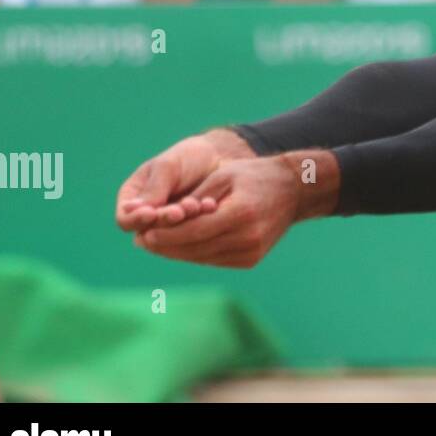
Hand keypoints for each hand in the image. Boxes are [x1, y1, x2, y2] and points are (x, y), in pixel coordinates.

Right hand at [116, 128, 254, 231]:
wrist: (219, 159)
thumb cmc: (188, 158)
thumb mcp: (167, 166)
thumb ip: (153, 189)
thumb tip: (131, 210)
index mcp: (132, 199)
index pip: (125, 219)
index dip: (136, 220)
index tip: (151, 213)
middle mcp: (147, 216)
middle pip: (147, 232)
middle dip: (164, 221)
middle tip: (179, 211)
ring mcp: (168, 226)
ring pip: (169, 237)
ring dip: (182, 223)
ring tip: (196, 205)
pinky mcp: (190, 231)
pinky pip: (190, 235)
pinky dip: (199, 222)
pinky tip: (209, 206)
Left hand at [133, 151, 338, 267]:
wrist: (294, 190)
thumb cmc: (254, 176)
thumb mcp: (224, 175)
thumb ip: (196, 197)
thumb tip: (163, 219)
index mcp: (241, 214)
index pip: (193, 232)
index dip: (164, 235)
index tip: (141, 233)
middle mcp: (247, 238)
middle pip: (194, 249)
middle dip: (164, 246)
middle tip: (140, 239)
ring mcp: (250, 252)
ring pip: (201, 258)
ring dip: (176, 251)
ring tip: (155, 242)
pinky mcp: (250, 260)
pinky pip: (213, 260)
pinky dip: (194, 253)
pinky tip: (180, 244)